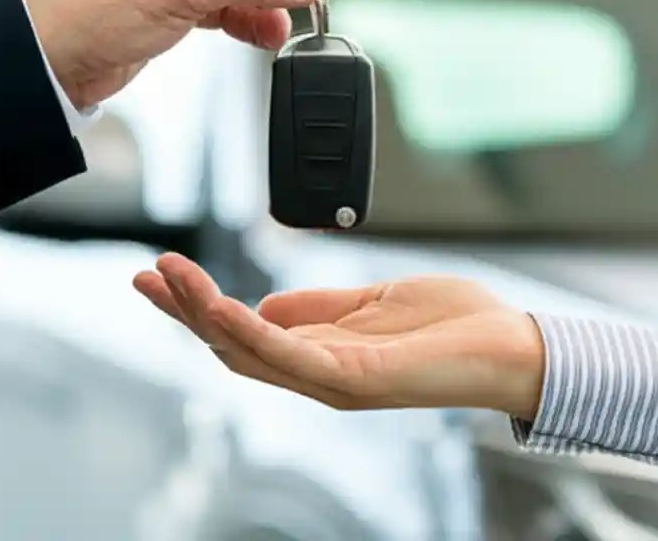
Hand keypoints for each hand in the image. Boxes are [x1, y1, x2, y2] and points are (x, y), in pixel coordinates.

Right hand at [133, 254, 545, 420]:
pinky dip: (251, 332)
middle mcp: (319, 375)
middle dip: (184, 312)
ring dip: (204, 314)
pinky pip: (292, 356)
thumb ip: (320, 308)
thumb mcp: (373, 303)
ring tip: (169, 278)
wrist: (512, 346)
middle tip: (145, 275)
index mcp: (321, 355)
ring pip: (250, 352)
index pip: (243, 334)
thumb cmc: (455, 326)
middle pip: (232, 347)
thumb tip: (265, 306)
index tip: (161, 275)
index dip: (197, 308)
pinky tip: (222, 306)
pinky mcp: (358, 381)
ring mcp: (335, 383)